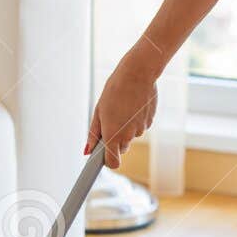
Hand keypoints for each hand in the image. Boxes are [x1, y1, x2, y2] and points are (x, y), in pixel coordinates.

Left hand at [86, 51, 159, 169]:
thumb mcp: (99, 111)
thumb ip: (93, 134)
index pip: (113, 163)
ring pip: (130, 136)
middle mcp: (128, 136)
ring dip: (125, 128)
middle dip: (115, 140)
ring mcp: (140, 129)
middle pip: (121, 149)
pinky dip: (135, 120)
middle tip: (111, 120)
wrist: (138, 73)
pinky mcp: (150, 121)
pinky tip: (132, 105)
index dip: (108, 161)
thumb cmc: (115, 90)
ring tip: (122, 107)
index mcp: (113, 135)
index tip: (102, 157)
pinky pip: (139, 127)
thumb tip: (87, 151)